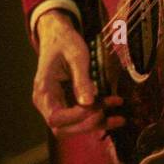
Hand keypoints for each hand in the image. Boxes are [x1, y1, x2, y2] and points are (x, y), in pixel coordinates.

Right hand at [32, 10, 124, 137]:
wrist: (58, 35)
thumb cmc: (65, 42)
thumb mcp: (76, 56)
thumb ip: (81, 79)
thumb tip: (88, 103)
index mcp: (43, 89)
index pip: (56, 117)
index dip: (77, 117)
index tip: (97, 106)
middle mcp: (45, 102)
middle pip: (63, 128)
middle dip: (89, 124)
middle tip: (112, 112)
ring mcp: (55, 104)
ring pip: (72, 127)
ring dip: (96, 125)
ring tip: (120, 119)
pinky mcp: (65, 104)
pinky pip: (79, 119)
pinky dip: (96, 119)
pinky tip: (114, 116)